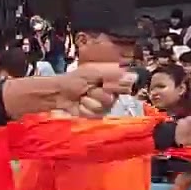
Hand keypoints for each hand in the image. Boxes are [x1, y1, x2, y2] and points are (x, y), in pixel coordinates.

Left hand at [4, 63, 135, 118]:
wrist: (58, 95)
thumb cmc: (72, 81)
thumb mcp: (91, 73)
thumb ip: (112, 74)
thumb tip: (132, 75)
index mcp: (110, 80)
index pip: (124, 85)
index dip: (114, 86)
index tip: (104, 84)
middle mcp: (109, 93)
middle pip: (113, 98)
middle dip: (97, 93)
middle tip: (87, 90)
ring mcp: (103, 106)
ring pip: (103, 107)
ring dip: (89, 102)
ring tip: (81, 97)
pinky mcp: (95, 115)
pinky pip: (95, 115)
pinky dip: (85, 110)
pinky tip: (79, 105)